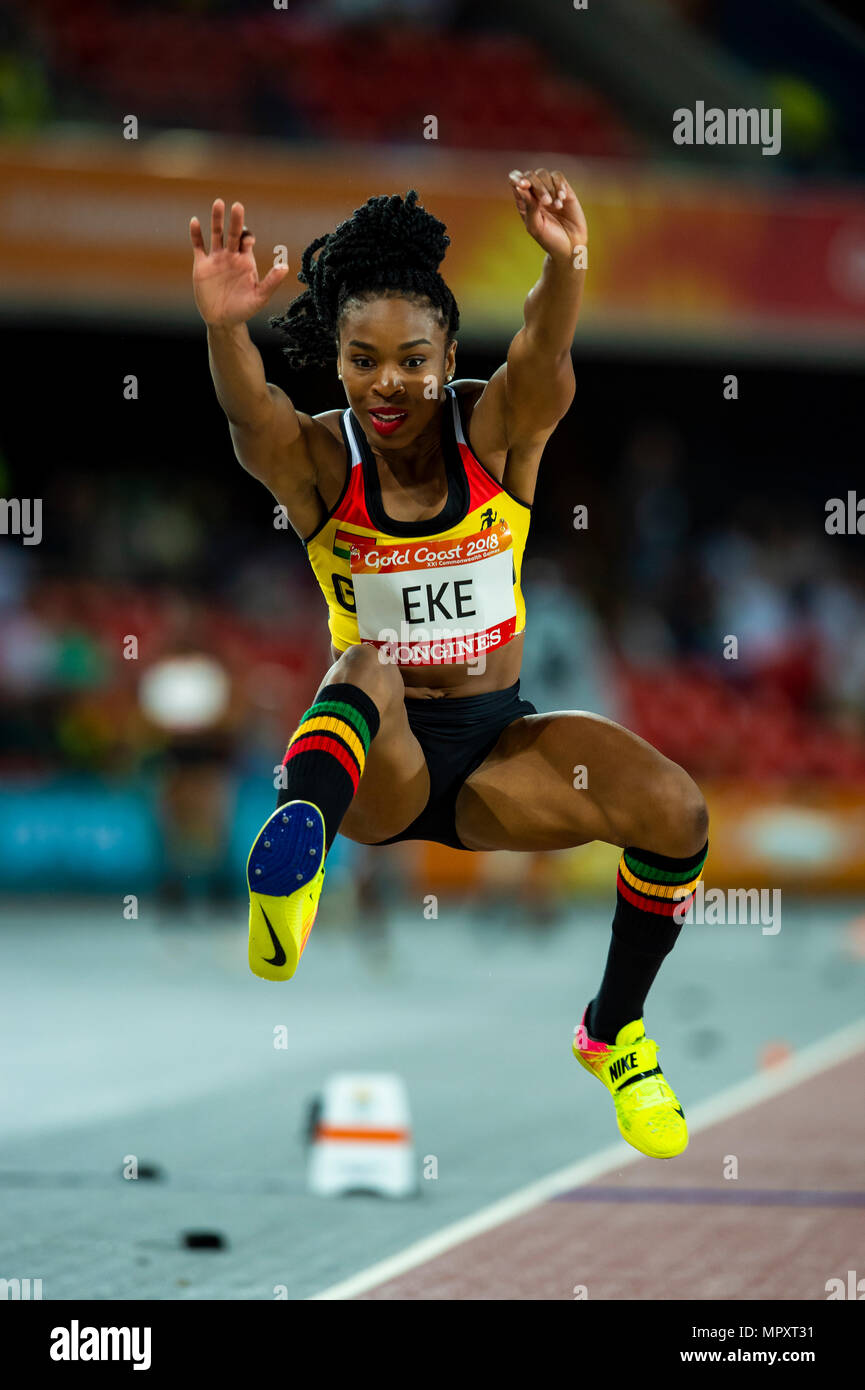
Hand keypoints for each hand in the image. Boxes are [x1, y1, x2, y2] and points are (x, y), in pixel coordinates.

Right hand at [190, 199, 289, 327]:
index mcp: (246, 260)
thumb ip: (272, 282)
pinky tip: (195, 221)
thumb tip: (285, 266)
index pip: (247, 240)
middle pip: (233, 233)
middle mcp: (231, 256)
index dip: (248, 236)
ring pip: (216, 234)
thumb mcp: (260, 297)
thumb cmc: (244, 310)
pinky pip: (198, 245)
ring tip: (219, 203)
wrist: (223, 321)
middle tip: (237, 206)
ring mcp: (216, 259)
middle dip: (235, 220)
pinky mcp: (202, 265)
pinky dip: (196, 234)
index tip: (248, 239)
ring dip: (217, 219)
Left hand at [508, 169, 587, 264]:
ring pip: (544, 173)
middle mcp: (534, 194)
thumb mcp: (535, 226)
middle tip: (546, 203)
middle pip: (530, 175)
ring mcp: (549, 190)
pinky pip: (558, 177)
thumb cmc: (549, 240)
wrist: (570, 246)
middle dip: (538, 186)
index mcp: (523, 202)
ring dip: (549, 187)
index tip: (523, 185)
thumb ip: (528, 206)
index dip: (517, 178)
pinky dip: (559, 185)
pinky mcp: (563, 189)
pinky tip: (562, 199)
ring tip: (556, 206)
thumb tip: (519, 187)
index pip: (515, 181)